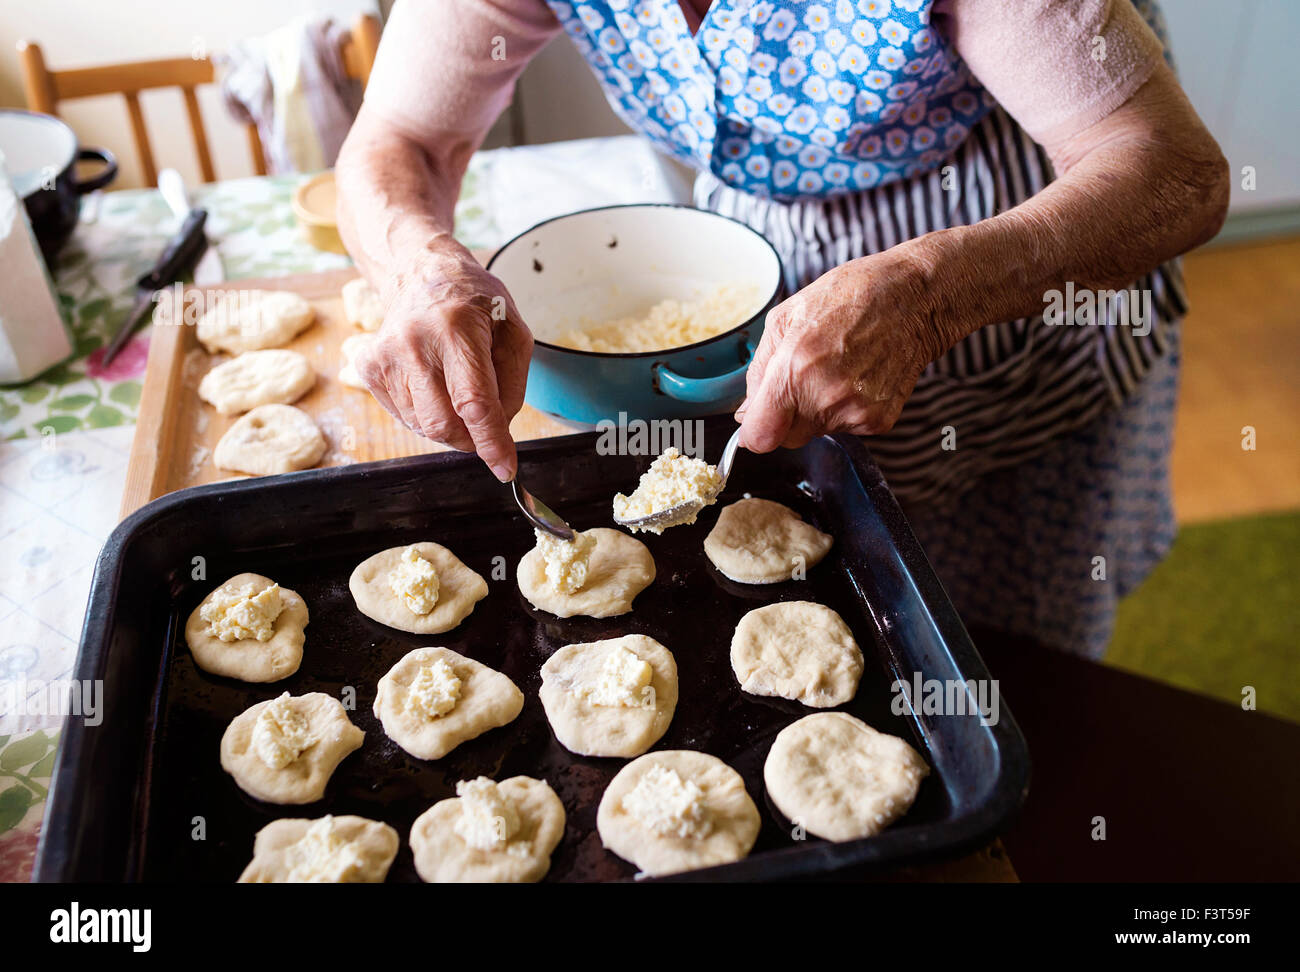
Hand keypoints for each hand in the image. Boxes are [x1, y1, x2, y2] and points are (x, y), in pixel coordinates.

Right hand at [354, 244, 531, 481]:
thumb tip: (499, 431)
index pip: (474, 402)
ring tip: (456, 387)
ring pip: (424, 427)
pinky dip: (427, 415)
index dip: (491, 441)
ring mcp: (385, 356)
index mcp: (456, 329)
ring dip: (450, 424)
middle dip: (471, 437)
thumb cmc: (474, 302)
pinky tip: (434, 384)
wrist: (420, 272)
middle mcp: (414, 343)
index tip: (504, 467)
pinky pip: (405, 417)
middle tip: (484, 423)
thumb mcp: (513, 331)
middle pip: (444, 424)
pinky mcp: (368, 368)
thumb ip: (512, 385)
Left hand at [737, 252, 944, 451]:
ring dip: (816, 410)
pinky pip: (845, 428)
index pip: (760, 436)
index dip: (753, 432)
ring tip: (835, 369)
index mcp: (794, 368)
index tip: (756, 422)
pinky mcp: (878, 420)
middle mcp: (824, 396)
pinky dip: (844, 410)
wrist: (914, 298)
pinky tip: (856, 377)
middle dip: (786, 416)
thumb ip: (758, 371)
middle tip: (803, 378)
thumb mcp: (785, 316)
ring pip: (815, 432)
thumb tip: (747, 413)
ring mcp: (854, 411)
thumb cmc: (851, 296)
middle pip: (786, 438)